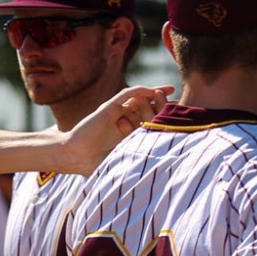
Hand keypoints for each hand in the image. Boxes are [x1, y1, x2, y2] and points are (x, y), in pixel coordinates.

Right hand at [59, 84, 174, 173]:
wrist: (76, 157)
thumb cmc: (97, 164)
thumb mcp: (126, 161)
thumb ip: (142, 158)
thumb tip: (168, 165)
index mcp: (129, 135)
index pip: (149, 122)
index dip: (164, 118)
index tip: (181, 117)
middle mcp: (124, 122)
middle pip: (146, 108)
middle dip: (162, 104)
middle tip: (177, 102)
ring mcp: (117, 113)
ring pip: (139, 99)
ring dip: (153, 94)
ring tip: (167, 92)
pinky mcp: (109, 107)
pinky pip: (127, 94)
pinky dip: (140, 91)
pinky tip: (152, 90)